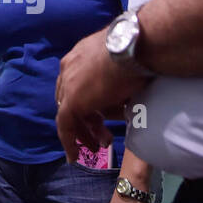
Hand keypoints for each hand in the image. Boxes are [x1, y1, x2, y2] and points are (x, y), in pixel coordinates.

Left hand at [55, 28, 147, 162]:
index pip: (77, 84)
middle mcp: (69, 69)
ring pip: (70, 114)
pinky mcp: (72, 102)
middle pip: (72, 100)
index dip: (86, 102)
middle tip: (99, 136)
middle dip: (86, 121)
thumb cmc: (137, 52)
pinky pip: (65, 126)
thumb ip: (117, 82)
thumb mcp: (124, 66)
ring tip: (97, 148)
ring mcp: (69, 86)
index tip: (98, 116)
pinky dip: (70, 141)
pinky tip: (75, 155)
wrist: (132, 47)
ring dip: (83, 133)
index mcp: (80, 56)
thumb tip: (124, 99)